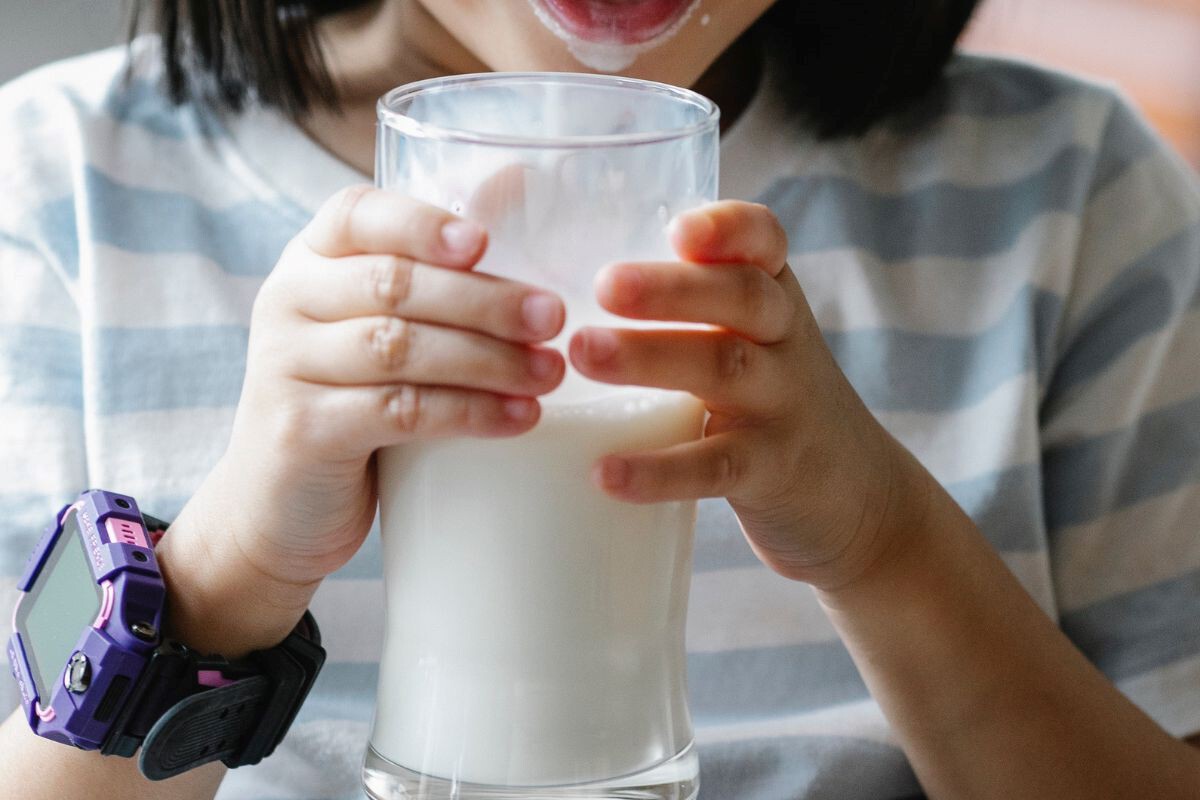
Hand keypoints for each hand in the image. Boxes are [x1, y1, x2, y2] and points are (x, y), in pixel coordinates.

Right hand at [158, 186, 565, 651]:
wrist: (274, 508)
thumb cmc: (349, 402)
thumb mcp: (374, 328)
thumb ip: (431, 271)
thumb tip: (517, 179)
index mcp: (308, 261)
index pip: (356, 214)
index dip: (422, 222)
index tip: (485, 241)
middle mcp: (287, 302)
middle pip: (393, 283)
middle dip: (484, 299)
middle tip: (554, 318)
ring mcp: (286, 367)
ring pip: (400, 347)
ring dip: (488, 358)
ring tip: (550, 372)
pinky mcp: (302, 431)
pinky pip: (398, 411)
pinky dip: (468, 412)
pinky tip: (520, 416)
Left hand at [569, 200, 928, 589]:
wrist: (864, 501)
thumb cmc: (777, 410)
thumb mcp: (758, 345)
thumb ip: (697, 310)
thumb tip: (569, 293)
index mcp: (774, 302)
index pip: (764, 243)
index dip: (727, 228)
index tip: (677, 229)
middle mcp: (786, 343)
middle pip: (741, 298)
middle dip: (671, 287)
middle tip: (604, 285)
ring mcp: (782, 407)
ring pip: (724, 369)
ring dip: (649, 357)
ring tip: (582, 353)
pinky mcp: (771, 472)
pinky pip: (714, 466)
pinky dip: (659, 470)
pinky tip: (606, 472)